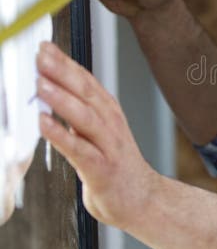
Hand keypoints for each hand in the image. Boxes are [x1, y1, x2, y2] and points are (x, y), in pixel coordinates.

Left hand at [37, 41, 160, 226]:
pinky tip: (44, 124)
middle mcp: (110, 124)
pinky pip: (79, 150)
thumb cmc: (115, 168)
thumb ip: (77, 115)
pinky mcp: (102, 169)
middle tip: (41, 55)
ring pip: (84, 116)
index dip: (65, 62)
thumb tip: (49, 94)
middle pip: (85, 92)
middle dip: (62, 71)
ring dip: (61, 99)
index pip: (85, 80)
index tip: (45, 47)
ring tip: (40, 84)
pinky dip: (61, 135)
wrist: (143, 201)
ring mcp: (108, 146)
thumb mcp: (97, 134)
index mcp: (108, 112)